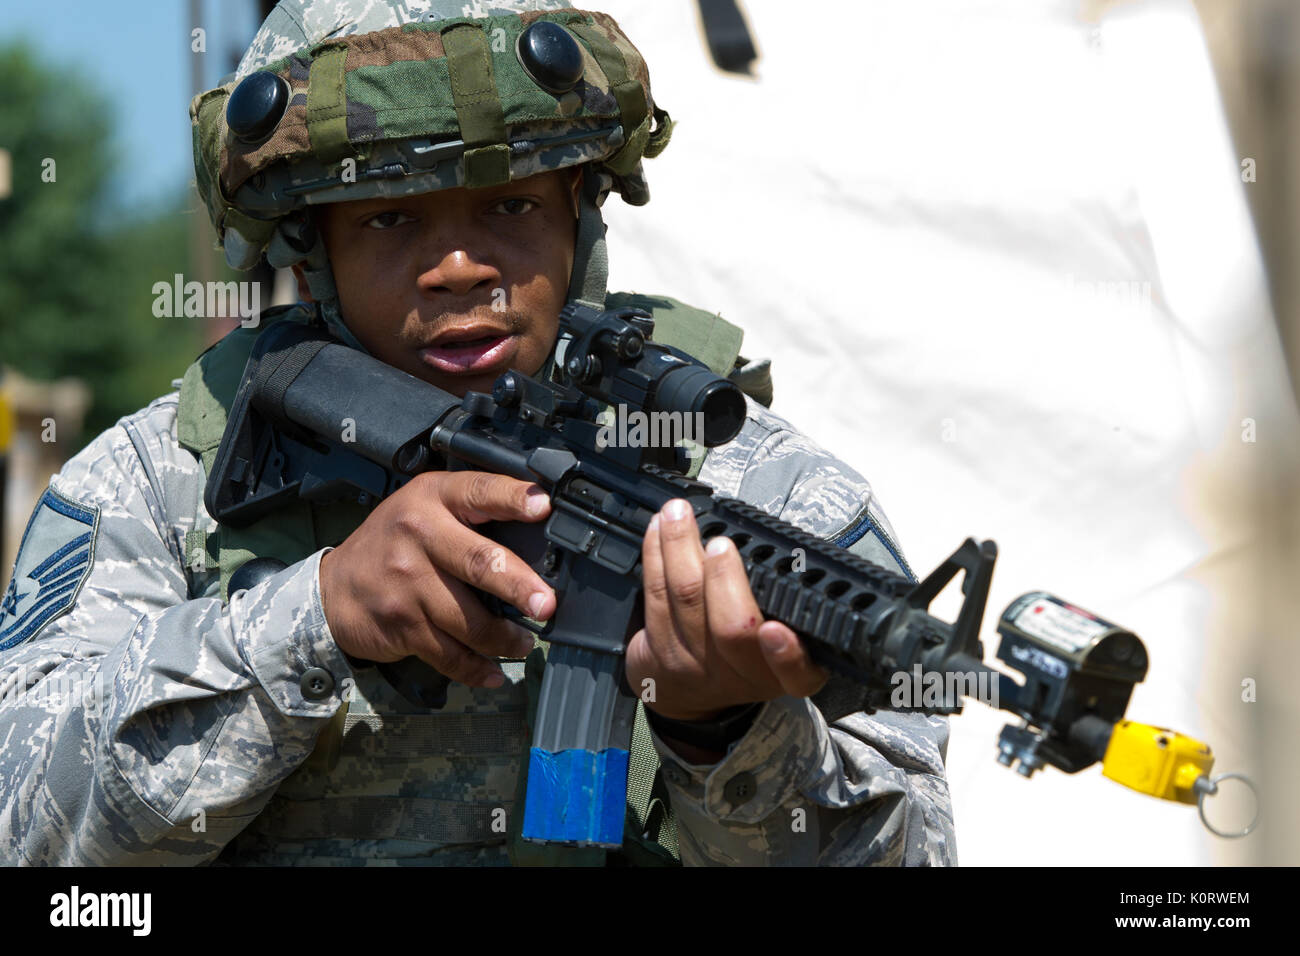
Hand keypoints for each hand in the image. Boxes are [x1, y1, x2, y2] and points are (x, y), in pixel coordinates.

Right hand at [319, 471, 555, 688]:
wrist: (333, 588)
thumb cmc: (394, 542)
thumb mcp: (425, 506)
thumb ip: (472, 512)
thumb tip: (539, 534)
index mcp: (433, 498)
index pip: (478, 492)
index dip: (512, 499)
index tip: (544, 508)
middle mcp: (419, 535)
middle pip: (480, 563)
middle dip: (519, 586)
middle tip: (546, 604)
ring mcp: (409, 583)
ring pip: (470, 620)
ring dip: (506, 639)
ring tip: (524, 641)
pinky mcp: (403, 625)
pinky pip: (450, 654)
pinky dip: (477, 669)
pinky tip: (494, 671)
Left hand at [624, 498, 829, 722]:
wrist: (690, 697)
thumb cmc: (740, 654)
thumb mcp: (776, 648)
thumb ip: (783, 613)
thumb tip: (777, 552)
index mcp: (782, 674)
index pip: (795, 673)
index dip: (786, 655)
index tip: (774, 630)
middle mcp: (739, 676)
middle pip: (731, 628)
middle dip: (723, 577)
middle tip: (720, 543)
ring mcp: (693, 669)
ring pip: (684, 601)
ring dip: (678, 548)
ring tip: (678, 515)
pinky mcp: (654, 656)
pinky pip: (653, 597)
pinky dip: (655, 556)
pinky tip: (658, 531)